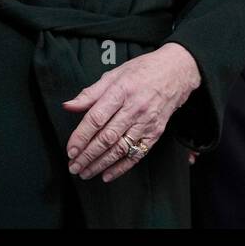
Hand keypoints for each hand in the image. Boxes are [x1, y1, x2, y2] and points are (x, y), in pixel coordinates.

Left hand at [63, 42, 200, 182]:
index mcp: (121, 91)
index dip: (81, 136)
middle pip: (107, 137)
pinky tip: (107, 174)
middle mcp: (134, 108)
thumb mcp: (114, 74)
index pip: (96, 118)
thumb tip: (68, 105)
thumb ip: (90, 93)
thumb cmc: (142, 71)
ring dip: (100, 164)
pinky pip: (137, 153)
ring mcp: (146, 122)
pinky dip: (122, 167)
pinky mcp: (155, 132)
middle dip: (87, 155)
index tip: (70, 149)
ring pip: (120, 148)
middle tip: (73, 166)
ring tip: (85, 172)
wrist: (176, 72)